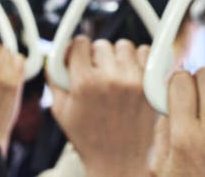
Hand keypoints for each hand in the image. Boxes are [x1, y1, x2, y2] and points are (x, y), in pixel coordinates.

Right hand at [49, 37, 154, 176]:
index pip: (80, 43)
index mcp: (85, 83)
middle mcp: (110, 78)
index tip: (80, 58)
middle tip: (97, 74)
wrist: (120, 161)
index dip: (77, 51)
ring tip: (115, 76)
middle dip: (98, 57)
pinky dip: (139, 62)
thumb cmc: (89, 138)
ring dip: (119, 57)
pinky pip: (145, 54)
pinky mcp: (151, 84)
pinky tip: (131, 77)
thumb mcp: (62, 111)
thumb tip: (54, 54)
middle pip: (102, 44)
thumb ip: (54, 78)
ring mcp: (134, 80)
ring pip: (125, 46)